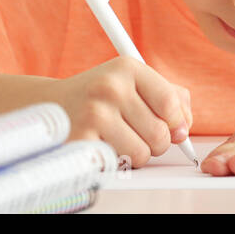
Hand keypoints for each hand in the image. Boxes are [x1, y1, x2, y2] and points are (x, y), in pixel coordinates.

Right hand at [55, 58, 192, 168]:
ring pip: (142, 154)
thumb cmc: (100, 97)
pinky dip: (116, 162)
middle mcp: (109, 87)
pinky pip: (119, 165)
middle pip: (160, 133)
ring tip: (120, 140)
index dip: (176, 122)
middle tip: (139, 134)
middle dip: (156, 142)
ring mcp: (93, 115)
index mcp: (127, 68)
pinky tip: (104, 146)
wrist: (51, 105)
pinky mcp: (80, 141)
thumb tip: (184, 129)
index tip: (171, 127)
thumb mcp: (134, 82)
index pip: (170, 103)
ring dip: (136, 155)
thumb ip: (172, 98)